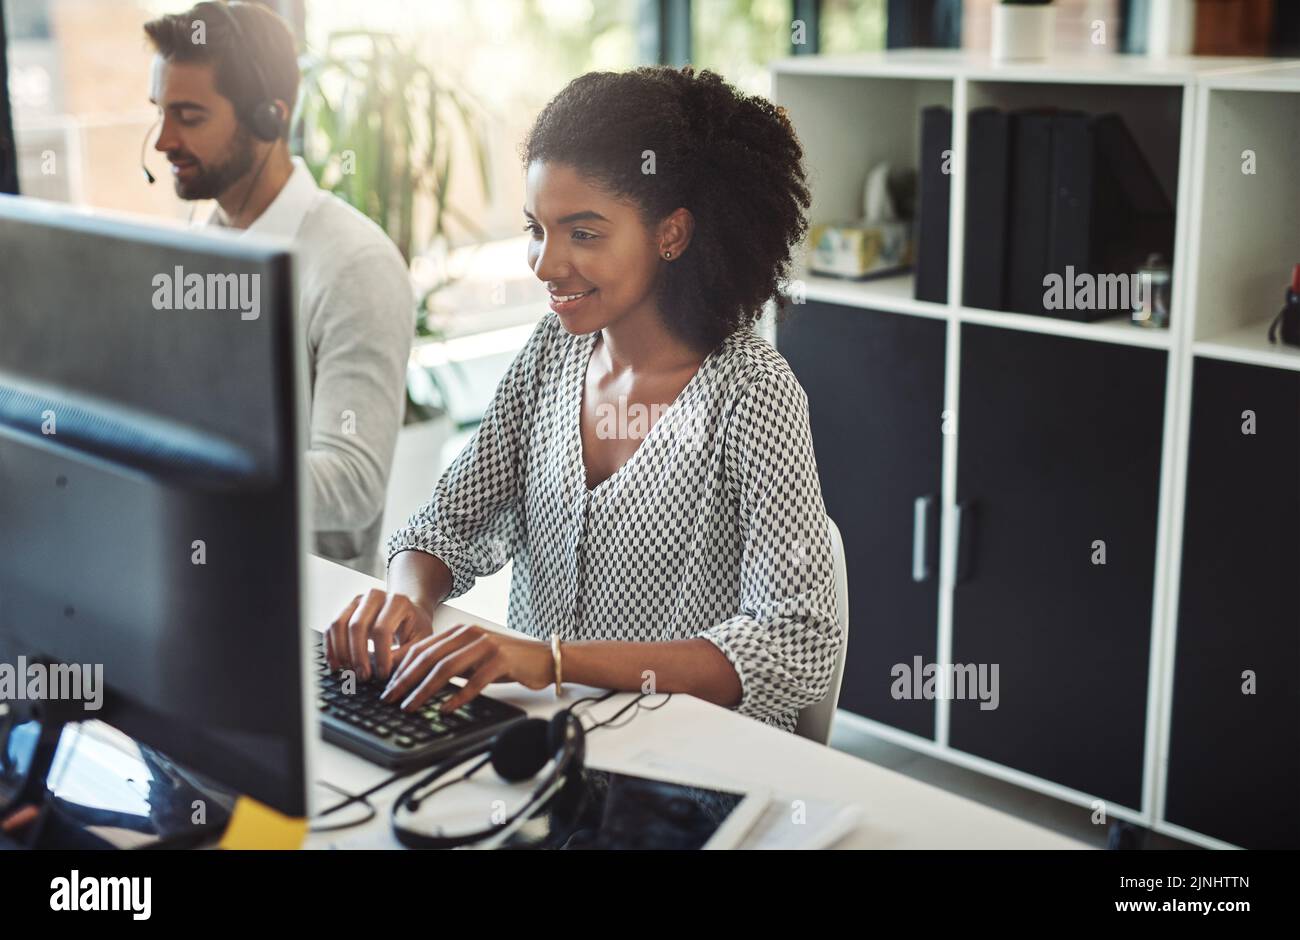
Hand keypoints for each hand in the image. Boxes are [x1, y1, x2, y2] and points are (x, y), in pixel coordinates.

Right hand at [324, 588, 433, 682]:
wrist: (408, 611)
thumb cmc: (415, 627)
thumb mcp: (421, 640)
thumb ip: (406, 655)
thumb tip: (385, 672)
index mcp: (398, 601)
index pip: (382, 629)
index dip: (380, 655)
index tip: (383, 675)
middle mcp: (375, 596)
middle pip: (357, 625)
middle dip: (357, 655)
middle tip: (363, 676)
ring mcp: (358, 601)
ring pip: (339, 624)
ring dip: (340, 651)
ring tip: (348, 672)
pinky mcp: (346, 609)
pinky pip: (331, 627)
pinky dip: (331, 647)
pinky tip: (335, 664)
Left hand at [380, 624, 553, 713]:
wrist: (542, 658)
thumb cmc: (505, 660)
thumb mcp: (471, 657)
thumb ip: (447, 661)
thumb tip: (414, 678)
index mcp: (459, 631)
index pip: (422, 648)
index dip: (402, 668)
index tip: (387, 688)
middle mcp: (470, 634)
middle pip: (430, 657)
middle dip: (406, 680)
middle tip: (392, 699)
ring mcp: (486, 646)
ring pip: (447, 668)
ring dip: (425, 689)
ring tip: (412, 706)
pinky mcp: (501, 660)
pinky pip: (474, 681)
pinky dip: (457, 696)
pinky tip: (446, 708)